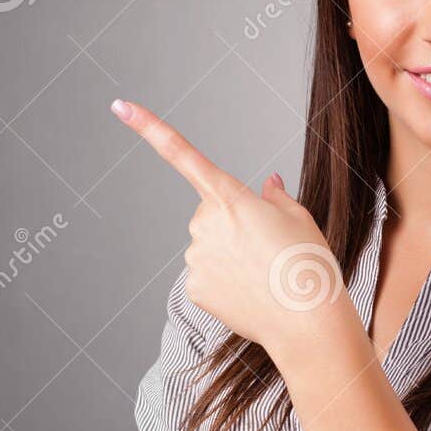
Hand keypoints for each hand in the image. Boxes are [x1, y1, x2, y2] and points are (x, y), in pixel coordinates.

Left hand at [110, 98, 354, 357]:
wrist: (307, 324)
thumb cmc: (309, 265)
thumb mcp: (301, 219)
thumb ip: (276, 198)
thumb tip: (267, 185)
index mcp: (230, 197)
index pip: (183, 154)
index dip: (149, 127)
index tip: (121, 106)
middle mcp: (204, 224)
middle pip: (211, 212)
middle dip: (233, 221)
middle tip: (268, 245)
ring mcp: (195, 258)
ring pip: (208, 245)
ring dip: (230, 252)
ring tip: (264, 272)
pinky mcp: (194, 288)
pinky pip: (206, 275)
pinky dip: (225, 281)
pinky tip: (250, 291)